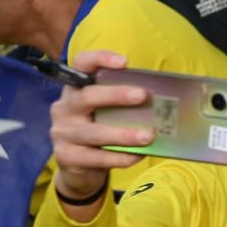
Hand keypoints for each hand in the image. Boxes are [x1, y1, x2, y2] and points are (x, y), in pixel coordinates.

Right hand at [49, 50, 148, 197]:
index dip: (100, 59)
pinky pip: (96, 157)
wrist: (78, 167)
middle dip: (116, 95)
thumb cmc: (99, 131)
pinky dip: (119, 157)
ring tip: (148, 137)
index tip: (124, 62)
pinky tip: (138, 156)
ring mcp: (63, 133)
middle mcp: (65, 108)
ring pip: (93, 132)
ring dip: (123, 134)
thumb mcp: (106, 113)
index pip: (81, 65)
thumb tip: (162, 101)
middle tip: (142, 96)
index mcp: (76, 90)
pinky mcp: (66, 157)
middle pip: (87, 96)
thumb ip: (123, 104)